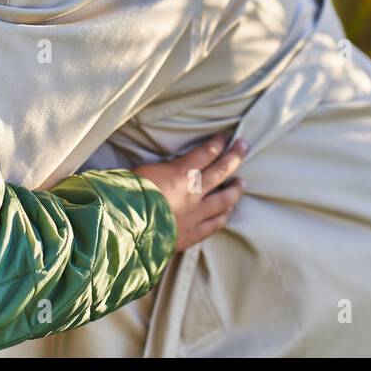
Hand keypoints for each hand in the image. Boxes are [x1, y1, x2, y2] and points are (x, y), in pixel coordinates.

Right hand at [134, 135, 247, 251]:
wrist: (127, 228)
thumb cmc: (128, 195)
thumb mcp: (143, 171)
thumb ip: (162, 169)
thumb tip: (166, 167)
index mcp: (180, 173)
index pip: (205, 153)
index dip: (217, 143)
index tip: (225, 136)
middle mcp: (193, 192)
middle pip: (221, 171)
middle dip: (234, 157)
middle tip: (244, 146)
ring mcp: (196, 214)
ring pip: (224, 200)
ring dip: (235, 190)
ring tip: (242, 183)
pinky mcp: (192, 234)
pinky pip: (214, 224)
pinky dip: (224, 216)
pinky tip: (228, 212)